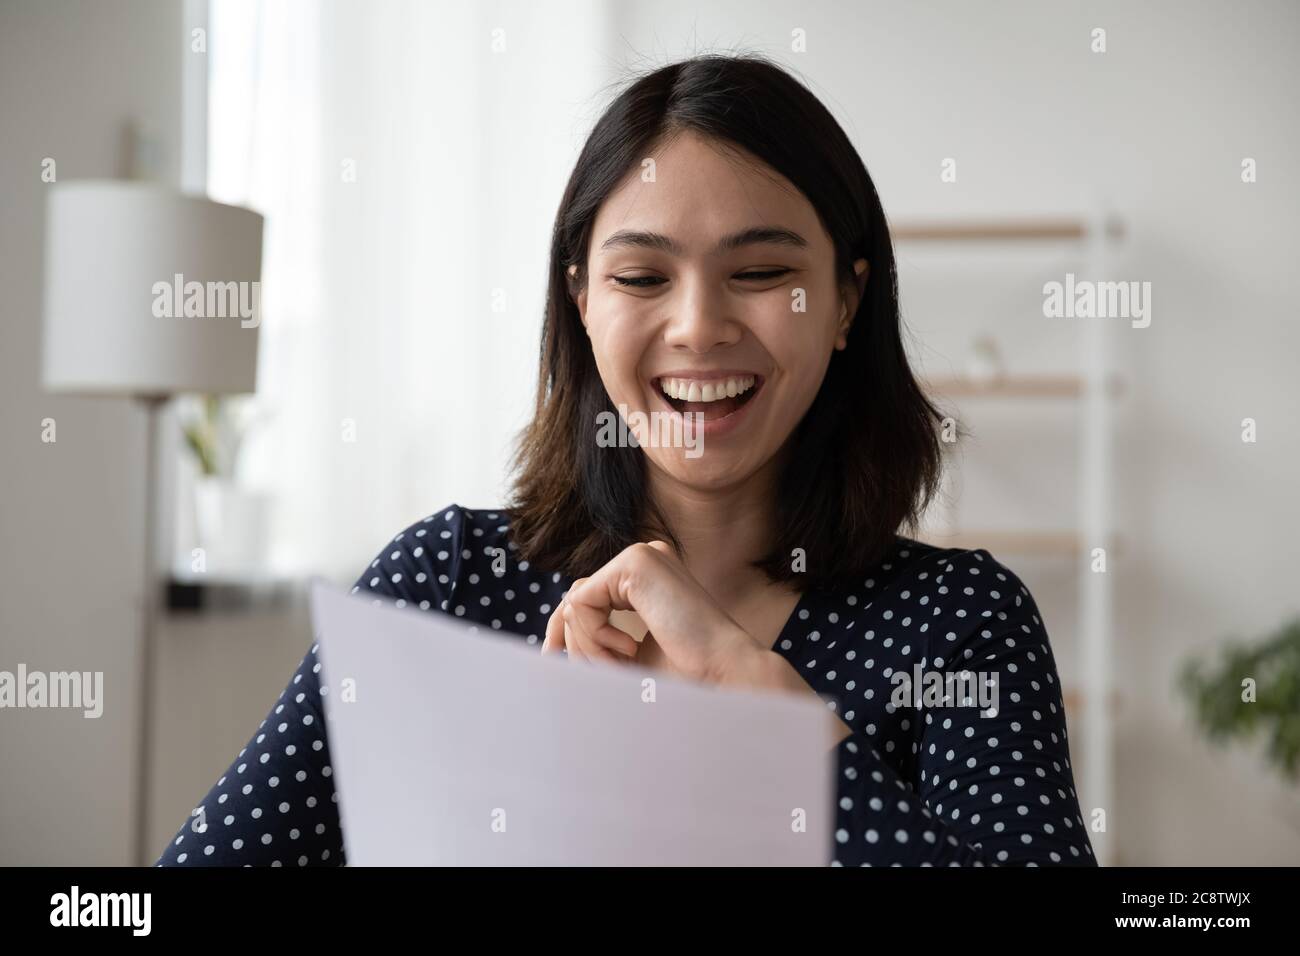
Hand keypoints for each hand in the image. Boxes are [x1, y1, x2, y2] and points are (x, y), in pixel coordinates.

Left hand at [539, 541, 766, 685]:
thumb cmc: (685, 674)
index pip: (589, 596)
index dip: (568, 631)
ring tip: (622, 664)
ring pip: (577, 602)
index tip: (554, 659)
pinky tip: (628, 649)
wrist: (724, 673)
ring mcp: (641, 555)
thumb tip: (558, 622)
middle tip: (604, 672)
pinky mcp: (634, 562)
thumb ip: (599, 633)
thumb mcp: (631, 653)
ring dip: (588, 645)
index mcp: (648, 577)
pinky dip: (593, 634)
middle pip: (578, 597)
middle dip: (576, 642)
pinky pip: (581, 602)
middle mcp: (645, 558)